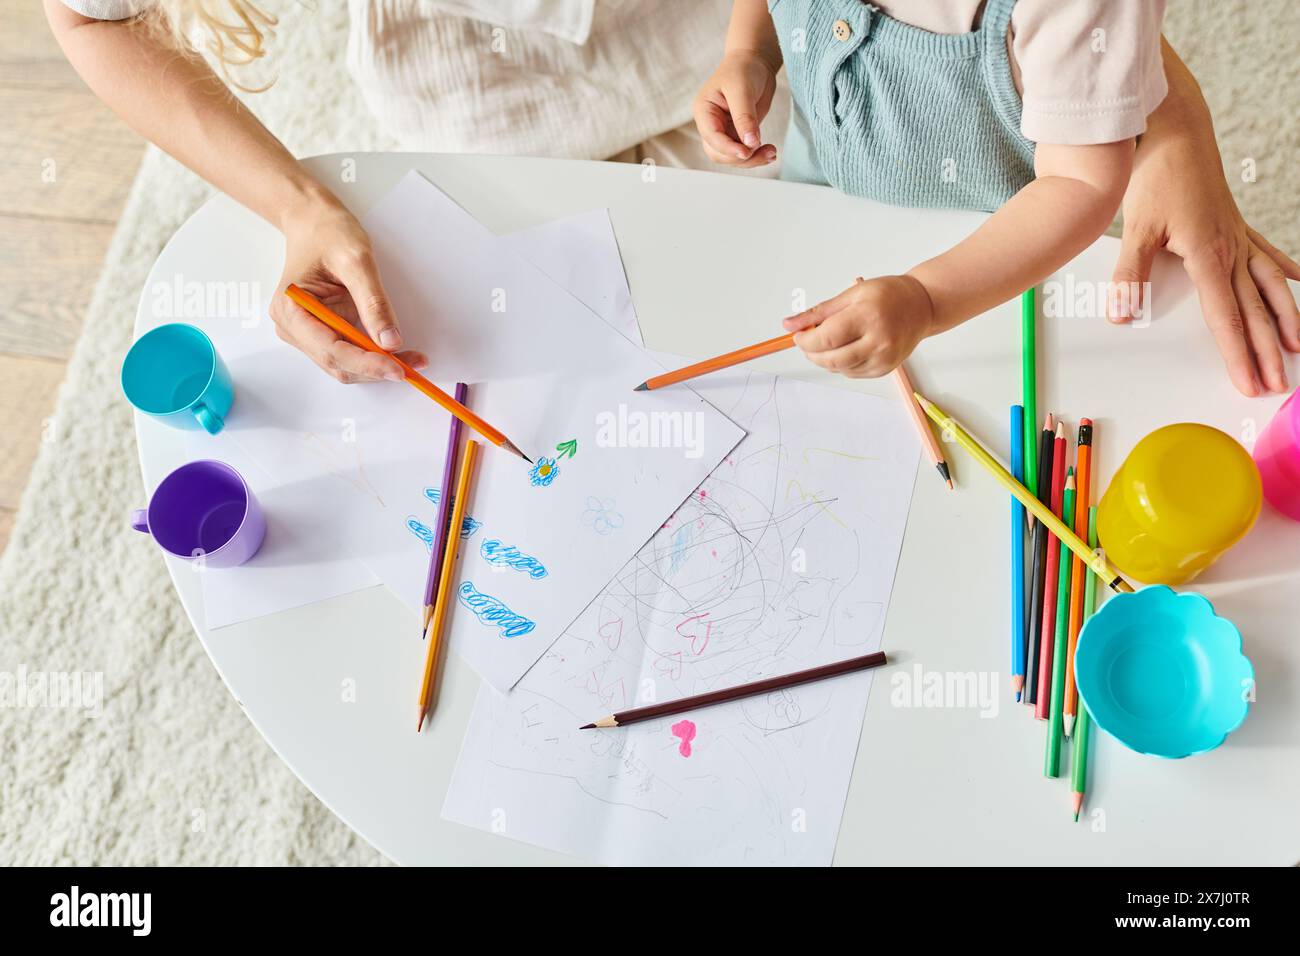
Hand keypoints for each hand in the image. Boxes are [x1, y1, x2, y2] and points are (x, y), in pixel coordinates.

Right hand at [270, 193, 427, 382]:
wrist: (314, 220)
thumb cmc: (328, 232)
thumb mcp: (356, 261)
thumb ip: (373, 303)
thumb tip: (390, 341)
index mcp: (291, 309)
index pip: (331, 350)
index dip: (367, 364)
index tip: (397, 369)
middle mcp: (293, 327)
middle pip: (338, 363)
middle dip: (376, 368)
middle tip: (414, 366)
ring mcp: (306, 332)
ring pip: (345, 364)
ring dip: (377, 366)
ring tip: (411, 359)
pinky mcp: (322, 331)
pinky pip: (349, 352)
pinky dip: (373, 357)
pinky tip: (395, 352)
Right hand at [693, 50, 779, 168]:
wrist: (755, 62)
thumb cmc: (743, 69)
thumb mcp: (742, 89)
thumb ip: (744, 117)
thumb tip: (750, 143)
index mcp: (705, 111)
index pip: (712, 138)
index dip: (728, 148)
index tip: (747, 152)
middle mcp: (712, 124)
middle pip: (720, 153)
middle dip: (741, 157)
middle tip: (764, 151)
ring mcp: (725, 131)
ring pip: (732, 157)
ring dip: (752, 159)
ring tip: (771, 152)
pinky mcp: (739, 134)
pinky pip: (745, 152)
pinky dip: (757, 155)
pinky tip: (770, 152)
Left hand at [782, 275, 934, 376]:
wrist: (922, 306)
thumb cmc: (888, 295)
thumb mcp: (852, 294)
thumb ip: (819, 312)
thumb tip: (789, 325)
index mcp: (868, 317)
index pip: (826, 338)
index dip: (806, 340)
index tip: (798, 335)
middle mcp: (878, 342)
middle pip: (831, 360)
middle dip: (811, 353)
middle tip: (807, 341)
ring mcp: (883, 359)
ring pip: (840, 369)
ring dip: (825, 359)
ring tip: (830, 340)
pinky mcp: (885, 369)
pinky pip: (852, 373)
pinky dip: (841, 364)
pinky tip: (847, 347)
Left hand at [1109, 50, 1298, 396]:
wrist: (1174, 132)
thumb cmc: (1157, 176)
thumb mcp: (1136, 228)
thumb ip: (1131, 276)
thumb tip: (1121, 316)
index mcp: (1210, 257)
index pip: (1227, 318)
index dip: (1238, 354)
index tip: (1249, 382)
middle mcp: (1232, 250)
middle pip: (1254, 311)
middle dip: (1266, 351)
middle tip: (1278, 384)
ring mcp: (1238, 236)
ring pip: (1270, 286)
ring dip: (1285, 318)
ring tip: (1299, 347)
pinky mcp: (1235, 224)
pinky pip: (1267, 253)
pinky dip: (1285, 270)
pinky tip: (1299, 281)